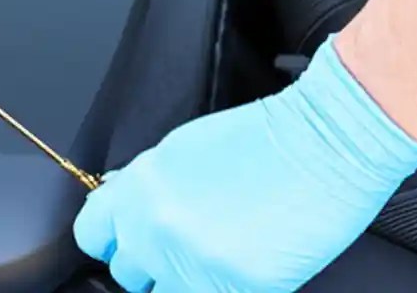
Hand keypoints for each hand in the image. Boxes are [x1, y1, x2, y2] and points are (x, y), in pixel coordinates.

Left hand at [74, 37, 416, 292]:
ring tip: (213, 265)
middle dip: (153, 268)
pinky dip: (219, 290)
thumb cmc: (264, 140)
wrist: (324, 142)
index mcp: (138, 187)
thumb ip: (149, 186)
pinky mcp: (232, 286)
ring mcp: (189, 261)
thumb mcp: (184, 150)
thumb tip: (128, 207)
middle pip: (127, 273)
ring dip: (183, 284)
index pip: (92, 234)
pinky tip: (237, 274)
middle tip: (185, 256)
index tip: (129, 246)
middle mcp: (153, 226)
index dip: (113, 243)